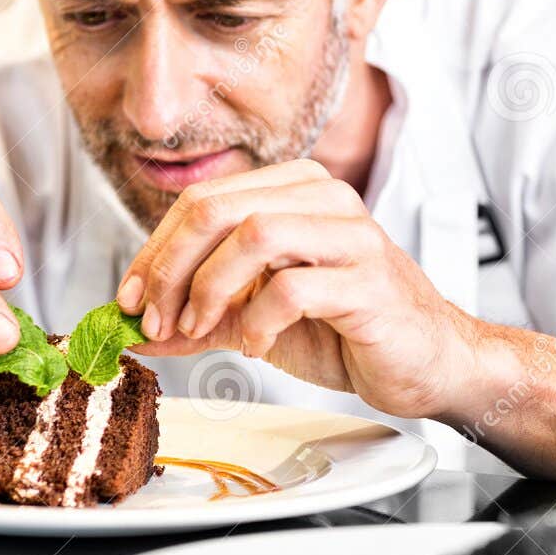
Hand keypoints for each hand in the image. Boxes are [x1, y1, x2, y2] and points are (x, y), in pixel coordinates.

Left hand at [116, 159, 482, 419]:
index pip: (202, 200)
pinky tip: (258, 345)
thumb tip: (131, 329)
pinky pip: (292, 287)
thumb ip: (199, 318)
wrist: (426, 364)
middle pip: (217, 208)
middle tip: (155, 318)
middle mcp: (324, 199)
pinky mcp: (368, 281)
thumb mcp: (258, 319)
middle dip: (170, 268)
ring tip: (203, 331)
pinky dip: (259, 321)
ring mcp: (351, 236)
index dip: (154, 251)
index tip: (129, 300)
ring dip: (209, 290)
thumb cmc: (349, 331)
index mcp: (295, 190)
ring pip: (253, 234)